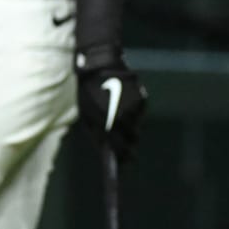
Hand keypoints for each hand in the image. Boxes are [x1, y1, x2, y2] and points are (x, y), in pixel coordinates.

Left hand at [75, 46, 146, 161]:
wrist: (99, 65)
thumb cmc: (88, 92)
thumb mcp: (86, 114)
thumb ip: (97, 134)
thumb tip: (107, 151)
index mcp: (106, 124)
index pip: (120, 149)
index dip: (124, 158)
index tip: (126, 163)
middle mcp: (122, 119)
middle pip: (133, 140)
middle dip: (130, 144)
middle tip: (129, 147)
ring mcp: (133, 109)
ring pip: (137, 126)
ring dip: (131, 126)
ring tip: (121, 119)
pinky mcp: (141, 99)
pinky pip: (139, 113)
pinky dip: (134, 112)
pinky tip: (125, 104)